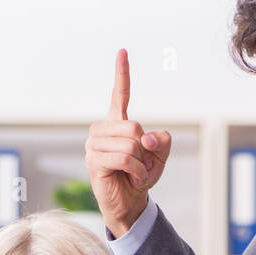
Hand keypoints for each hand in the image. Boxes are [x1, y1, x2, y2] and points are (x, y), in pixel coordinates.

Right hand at [84, 48, 171, 236]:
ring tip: (136, 172)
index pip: (119, 94)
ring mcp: (94, 146)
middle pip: (134, 126)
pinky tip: (133, 178)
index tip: (123, 51)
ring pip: (130, 143)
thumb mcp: (159, 156)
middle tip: (143, 164)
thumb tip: (145, 137)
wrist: (129, 203)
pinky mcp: (94, 162)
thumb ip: (161, 141)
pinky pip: (125, 158)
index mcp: (117, 123)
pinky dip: (137, 170)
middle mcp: (101, 130)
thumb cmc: (141, 176)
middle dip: (146, 149)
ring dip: (142, 162)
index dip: (122, 73)